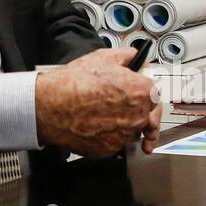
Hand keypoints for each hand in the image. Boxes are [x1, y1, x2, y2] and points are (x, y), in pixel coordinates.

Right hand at [35, 47, 156, 157]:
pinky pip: (118, 143)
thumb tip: (133, 56)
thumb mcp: (102, 58)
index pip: (156, 93)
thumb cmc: (73, 84)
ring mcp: (124, 135)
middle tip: (132, 109)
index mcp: (140, 92)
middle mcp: (137, 116)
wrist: (50, 107)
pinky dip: (111, 136)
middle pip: (149, 116)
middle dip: (143, 111)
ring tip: (110, 115)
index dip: (147, 90)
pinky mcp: (110, 149)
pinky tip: (99, 125)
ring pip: (134, 131)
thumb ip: (126, 56)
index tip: (143, 91)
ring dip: (127, 124)